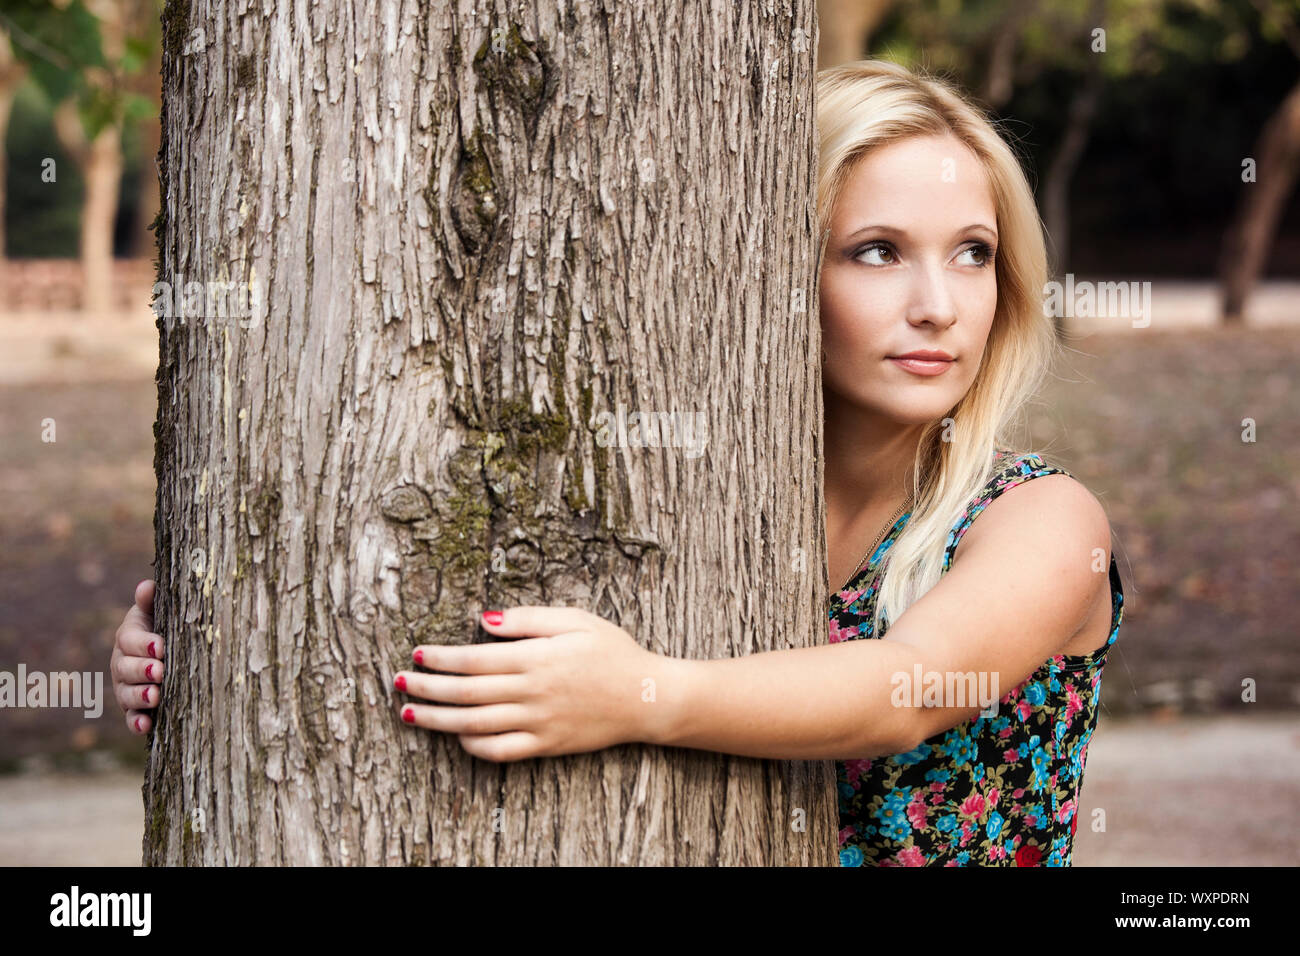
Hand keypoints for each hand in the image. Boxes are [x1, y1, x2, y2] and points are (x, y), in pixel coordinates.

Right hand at [111, 579, 163, 734]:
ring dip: (140, 697)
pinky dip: (137, 723)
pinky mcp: (135, 709)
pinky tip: (146, 726)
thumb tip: (147, 586)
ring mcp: (127, 688)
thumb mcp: (158, 610)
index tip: (160, 646)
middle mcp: (122, 664)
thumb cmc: (165, 624)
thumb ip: (152, 600)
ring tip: (156, 696)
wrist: (170, 649)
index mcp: (127, 638)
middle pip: (125, 669)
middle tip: (159, 671)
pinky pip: (132, 718)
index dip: (143, 643)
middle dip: (141, 671)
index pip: (129, 640)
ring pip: (127, 694)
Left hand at [394, 606, 667, 761]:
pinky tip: (457, 736)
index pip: (474, 660)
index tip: (417, 654)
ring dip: (437, 720)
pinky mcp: (546, 746)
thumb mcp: (574, 620)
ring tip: (409, 714)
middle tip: (398, 683)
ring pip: (474, 725)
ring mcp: (537, 723)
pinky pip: (500, 751)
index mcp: (536, 658)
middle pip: (465, 694)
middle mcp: (531, 693)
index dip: (440, 658)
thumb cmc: (612, 652)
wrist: (646, 697)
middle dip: (426, 689)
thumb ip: (527, 619)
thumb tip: (482, 620)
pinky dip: (473, 746)